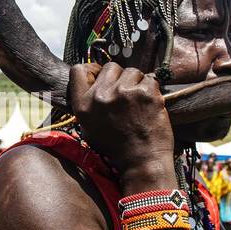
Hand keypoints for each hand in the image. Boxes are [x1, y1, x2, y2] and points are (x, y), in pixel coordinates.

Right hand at [68, 62, 174, 181]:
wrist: (141, 161)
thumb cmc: (116, 147)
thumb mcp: (89, 128)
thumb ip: (88, 103)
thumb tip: (95, 82)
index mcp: (83, 105)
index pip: (78, 70)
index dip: (92, 69)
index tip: (100, 75)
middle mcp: (101, 96)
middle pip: (110, 67)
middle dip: (120, 77)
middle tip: (126, 95)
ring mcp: (124, 92)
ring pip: (132, 71)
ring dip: (137, 83)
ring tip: (139, 103)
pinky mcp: (145, 93)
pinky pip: (149, 80)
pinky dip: (152, 90)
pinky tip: (149, 106)